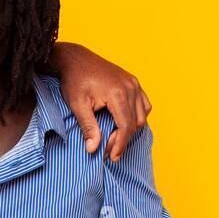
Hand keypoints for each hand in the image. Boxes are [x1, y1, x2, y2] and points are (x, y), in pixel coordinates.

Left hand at [51, 43, 150, 162]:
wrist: (76, 59)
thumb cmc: (74, 81)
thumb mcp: (77, 105)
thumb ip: (88, 127)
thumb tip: (94, 148)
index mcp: (117, 93)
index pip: (126, 126)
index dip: (120, 145)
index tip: (113, 157)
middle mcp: (130, 87)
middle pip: (135, 122)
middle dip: (122, 140)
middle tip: (107, 150)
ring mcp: (133, 83)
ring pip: (142, 115)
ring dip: (130, 129)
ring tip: (113, 138)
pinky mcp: (133, 82)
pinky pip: (143, 104)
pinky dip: (137, 116)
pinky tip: (123, 123)